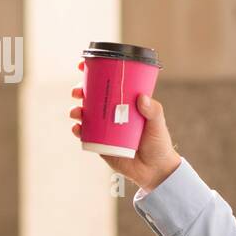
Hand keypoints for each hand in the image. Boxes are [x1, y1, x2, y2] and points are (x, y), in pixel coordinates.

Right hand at [69, 58, 180, 191]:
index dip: (94, 72)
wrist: (154, 171)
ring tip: (77, 112)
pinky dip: (78, 130)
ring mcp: (104, 128)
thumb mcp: (158, 124)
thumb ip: (153, 111)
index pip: (109, 83)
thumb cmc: (159, 144)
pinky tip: (78, 128)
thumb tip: (142, 98)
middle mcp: (112, 113)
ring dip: (76, 110)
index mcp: (125, 103)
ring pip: (85, 115)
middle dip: (80, 91)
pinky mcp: (99, 144)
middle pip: (92, 97)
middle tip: (77, 91)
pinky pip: (84, 135)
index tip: (83, 64)